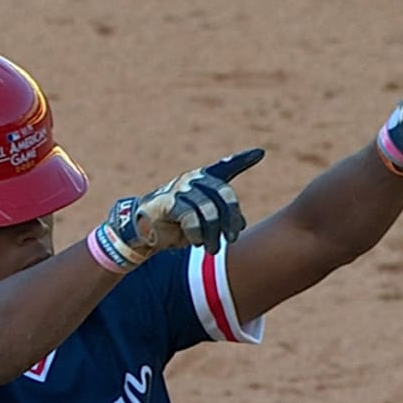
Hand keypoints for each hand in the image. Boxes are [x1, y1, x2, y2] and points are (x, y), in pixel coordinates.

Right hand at [90, 149, 264, 270]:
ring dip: (214, 234)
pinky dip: (196, 233)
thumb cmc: (176, 228)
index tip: (259, 153)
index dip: (242, 160)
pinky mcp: (166, 202)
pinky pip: (190, 217)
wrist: (143, 235)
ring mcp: (178, 188)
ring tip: (213, 249)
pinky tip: (196, 242)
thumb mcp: (203, 224)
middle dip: (232, 220)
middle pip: (224, 195)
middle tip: (233, 239)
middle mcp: (192, 180)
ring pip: (208, 210)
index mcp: (202, 182)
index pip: (225, 168)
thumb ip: (222, 219)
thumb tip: (242, 224)